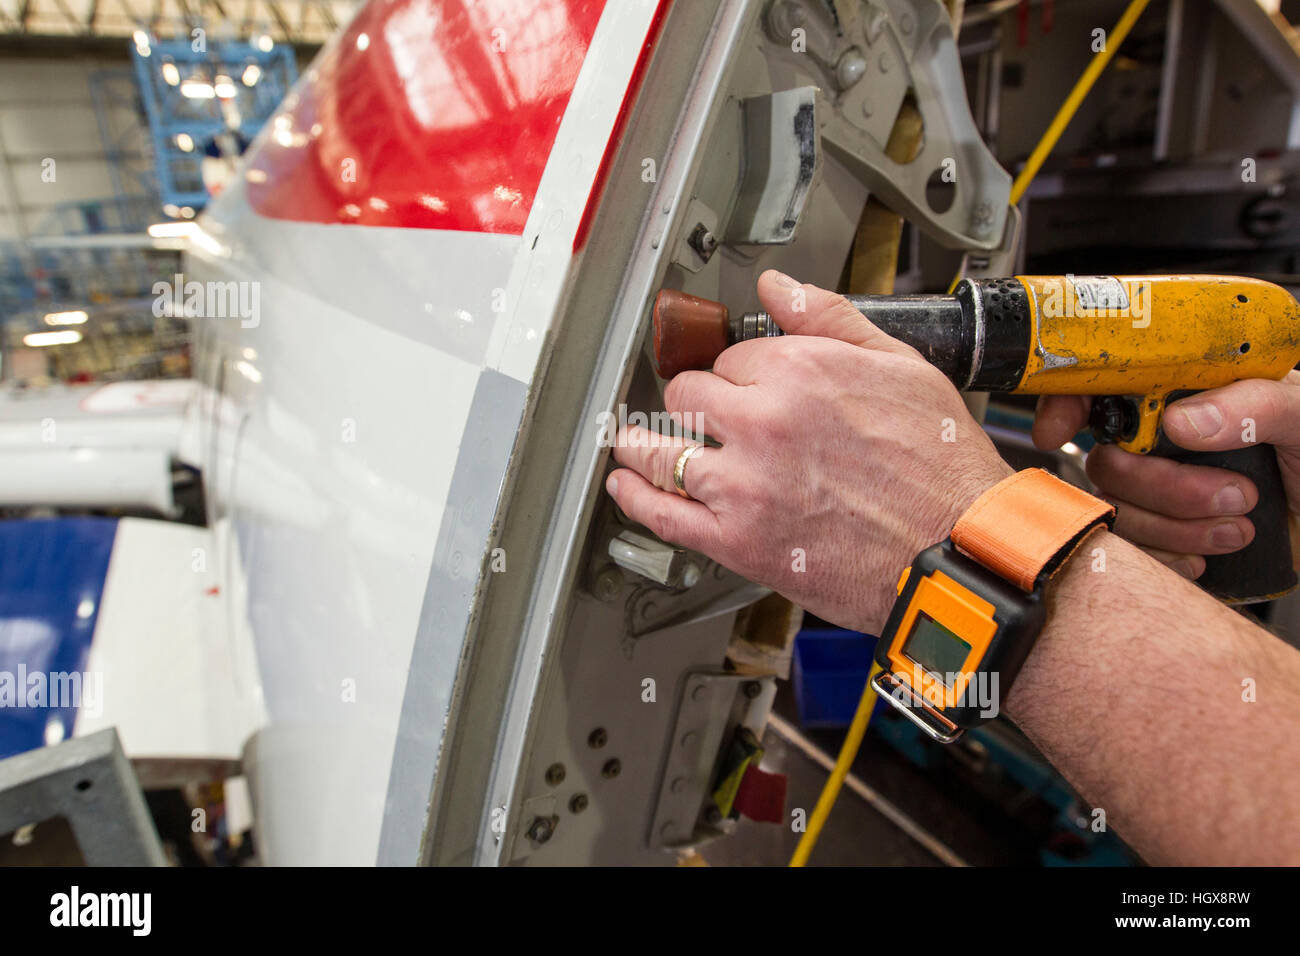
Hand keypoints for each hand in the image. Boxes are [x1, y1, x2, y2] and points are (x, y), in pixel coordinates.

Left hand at [606, 271, 1011, 633]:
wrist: (957, 549)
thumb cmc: (940, 466)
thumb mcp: (900, 365)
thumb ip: (829, 318)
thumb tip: (778, 284)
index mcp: (798, 370)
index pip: (731, 356)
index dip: (737, 371)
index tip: (741, 384)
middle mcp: (761, 420)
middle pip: (687, 395)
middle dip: (692, 401)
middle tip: (693, 412)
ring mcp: (742, 483)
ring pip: (660, 450)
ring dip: (641, 443)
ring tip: (631, 443)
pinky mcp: (736, 540)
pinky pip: (663, 513)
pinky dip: (634, 498)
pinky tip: (624, 487)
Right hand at [1033, 371, 1299, 578]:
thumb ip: (1257, 405)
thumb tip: (1184, 418)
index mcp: (1190, 392)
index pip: (1108, 383)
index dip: (1070, 402)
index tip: (1058, 429)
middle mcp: (1167, 440)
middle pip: (1109, 460)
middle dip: (1162, 486)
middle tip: (1231, 493)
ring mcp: (1164, 489)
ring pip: (1119, 510)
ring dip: (1178, 526)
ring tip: (1240, 524)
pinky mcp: (1167, 534)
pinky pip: (1133, 551)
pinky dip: (1170, 557)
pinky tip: (1210, 551)